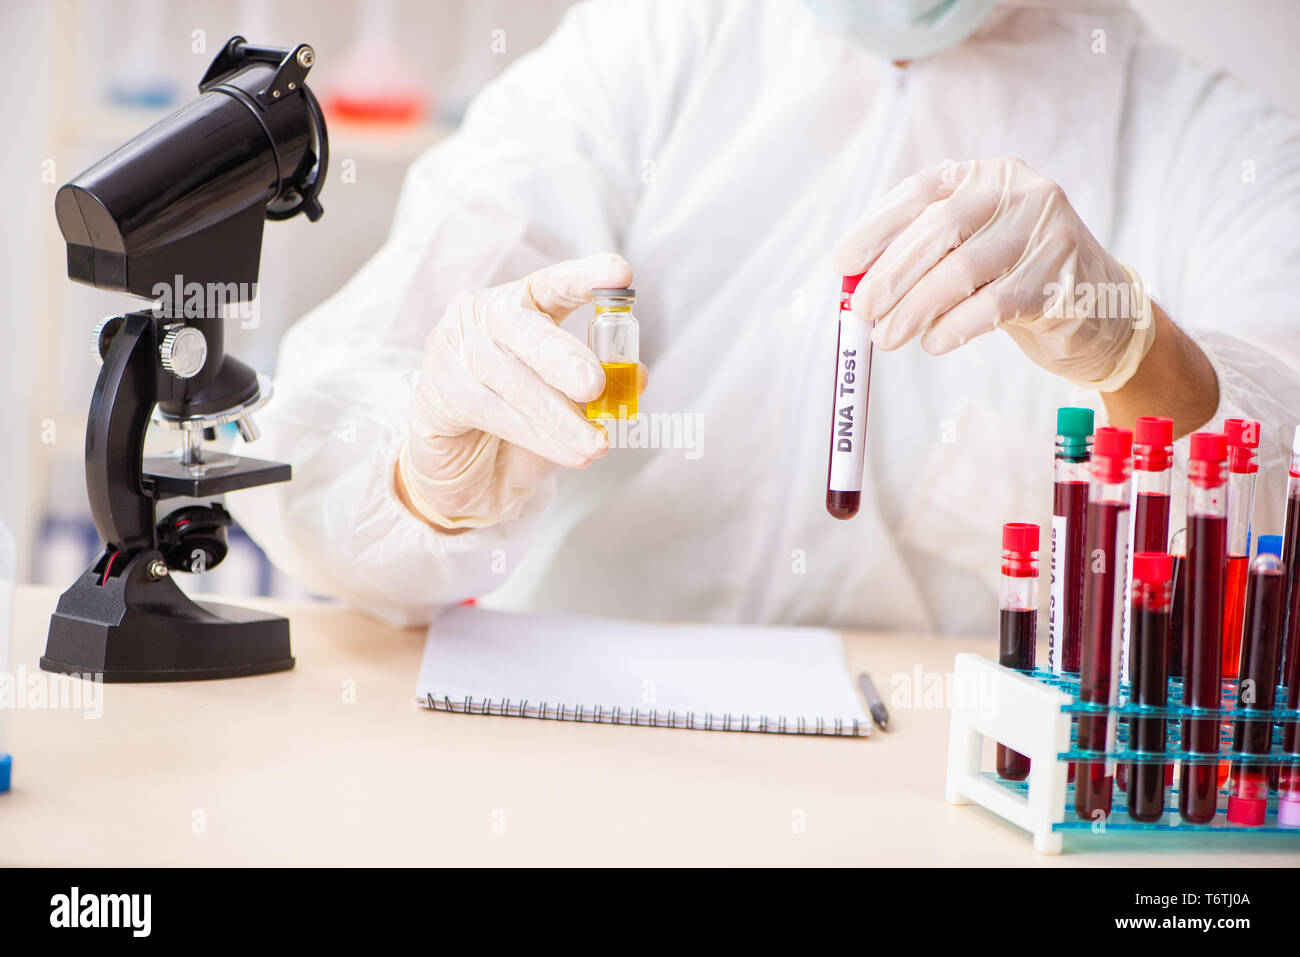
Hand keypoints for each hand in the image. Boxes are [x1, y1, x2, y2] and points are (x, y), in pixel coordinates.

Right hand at [397, 253, 635, 529]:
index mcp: (520, 304)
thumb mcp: (569, 404)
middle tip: (595, 385)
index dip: (585, 278)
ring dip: (559, 417)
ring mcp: (452, 349)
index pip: (552, 283)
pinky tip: (569, 453)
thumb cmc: (522, 425)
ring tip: (596, 444)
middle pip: (524, 328)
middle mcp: (481, 315)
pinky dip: (537, 435)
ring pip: (513, 380)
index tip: (620, 274)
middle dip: (564, 357)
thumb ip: (600, 387)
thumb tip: (639, 376)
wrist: (468, 474)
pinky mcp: (436, 390)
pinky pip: (493, 411)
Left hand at [832, 157, 1153, 389]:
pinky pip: (995, 305)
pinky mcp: (1063, 278)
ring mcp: (1047, 232)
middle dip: (891, 275)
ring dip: (915, 309)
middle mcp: (1020, 192)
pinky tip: (934, 342)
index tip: (842, 263)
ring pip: (964, 269)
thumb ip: (922, 256)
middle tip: (864, 312)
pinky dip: (955, 326)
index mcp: (988, 175)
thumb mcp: (970, 252)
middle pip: (940, 229)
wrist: (1099, 313)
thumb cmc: (1015, 280)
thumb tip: (856, 281)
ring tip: (888, 338)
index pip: (922, 191)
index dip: (876, 227)